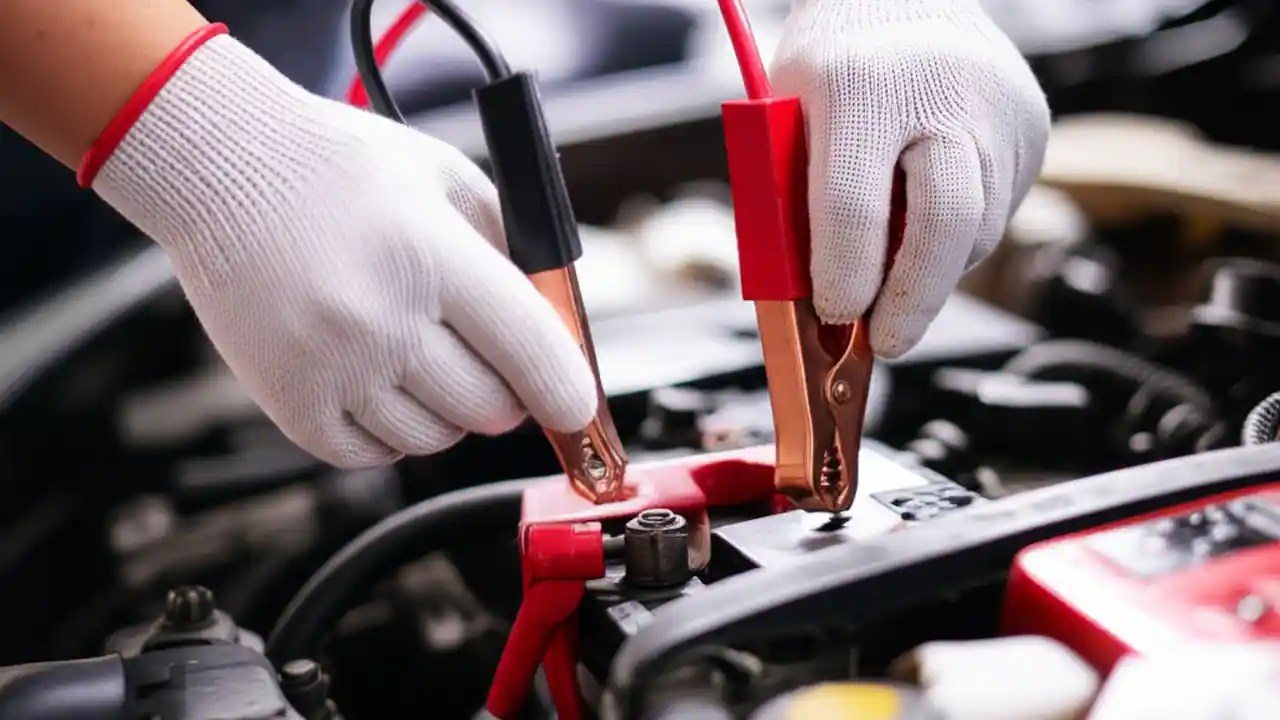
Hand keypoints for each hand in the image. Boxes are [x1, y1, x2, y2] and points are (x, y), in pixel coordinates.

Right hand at [91, 36, 596, 467]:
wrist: (221, 168)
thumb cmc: (339, 169)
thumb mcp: (445, 178)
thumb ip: (512, 248)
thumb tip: (559, 322)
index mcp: (429, 256)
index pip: (530, 351)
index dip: (568, 391)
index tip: (578, 406)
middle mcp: (379, 319)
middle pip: (489, 408)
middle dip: (508, 392)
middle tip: (489, 358)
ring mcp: (330, 367)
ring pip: (434, 439)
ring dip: (447, 410)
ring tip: (420, 354)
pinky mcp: (288, 401)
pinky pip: (372, 455)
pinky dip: (391, 433)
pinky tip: (380, 382)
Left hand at [772, 0, 1049, 355]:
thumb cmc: (831, 66)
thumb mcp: (784, 118)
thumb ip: (794, 200)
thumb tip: (819, 305)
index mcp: (860, 86)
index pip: (853, 207)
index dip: (844, 277)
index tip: (835, 316)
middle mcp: (943, 92)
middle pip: (942, 225)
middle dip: (910, 301)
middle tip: (884, 343)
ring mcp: (999, 109)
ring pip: (975, 230)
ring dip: (932, 273)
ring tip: (895, 277)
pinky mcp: (1032, 127)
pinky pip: (998, 213)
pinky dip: (959, 239)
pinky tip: (928, 220)